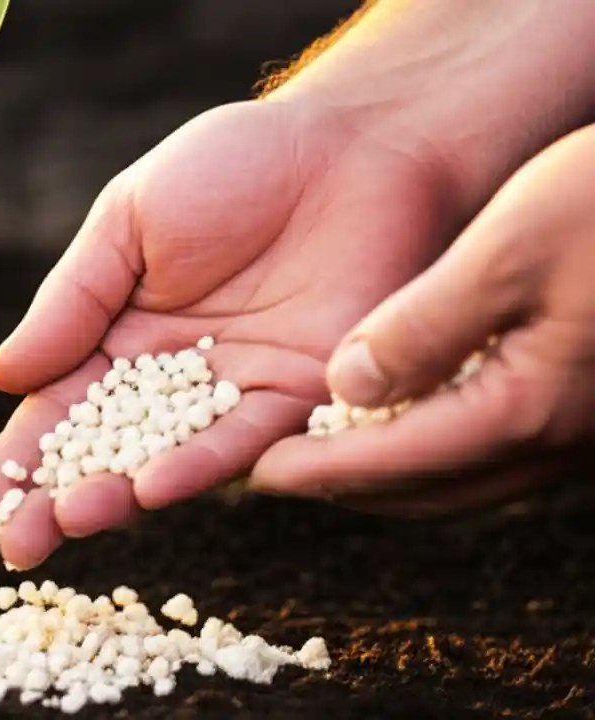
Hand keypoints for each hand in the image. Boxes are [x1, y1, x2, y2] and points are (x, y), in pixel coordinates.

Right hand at [0, 98, 454, 567]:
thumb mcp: (128, 221)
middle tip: (19, 542)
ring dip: (120, 493)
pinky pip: (244, 439)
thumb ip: (72, 301)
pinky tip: (152, 486)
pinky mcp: (301, 395)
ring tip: (72, 519)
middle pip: (106, 452)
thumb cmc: (232, 165)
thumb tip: (3, 376)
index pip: (60, 409)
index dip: (23, 457)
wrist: (355, 143)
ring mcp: (235, 392)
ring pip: (168, 459)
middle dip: (60, 498)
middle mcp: (173, 378)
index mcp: (120, 335)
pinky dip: (200, 464)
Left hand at [254, 125, 594, 515]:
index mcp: (523, 408)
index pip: (390, 463)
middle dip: (345, 485)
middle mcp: (555, 443)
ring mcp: (581, 437)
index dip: (314, 471)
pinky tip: (409, 415)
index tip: (254, 472)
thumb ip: (423, 325)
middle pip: (423, 490)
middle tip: (279, 469)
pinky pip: (498, 455)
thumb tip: (342, 387)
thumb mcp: (512, 246)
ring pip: (461, 480)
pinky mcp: (593, 416)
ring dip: (388, 474)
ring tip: (328, 448)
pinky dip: (436, 449)